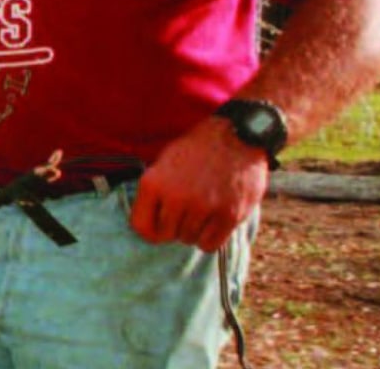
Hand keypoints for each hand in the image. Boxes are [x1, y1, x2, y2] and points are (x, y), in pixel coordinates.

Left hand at [130, 117, 268, 251]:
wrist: (238, 135)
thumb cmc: (197, 150)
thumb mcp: (164, 162)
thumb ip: (153, 193)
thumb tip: (146, 227)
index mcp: (153, 183)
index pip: (141, 227)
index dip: (150, 229)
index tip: (159, 225)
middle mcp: (176, 197)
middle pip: (166, 235)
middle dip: (173, 228)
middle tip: (184, 212)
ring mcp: (203, 207)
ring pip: (189, 240)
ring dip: (193, 230)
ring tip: (201, 210)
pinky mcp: (229, 215)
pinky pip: (210, 244)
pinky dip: (210, 237)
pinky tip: (213, 221)